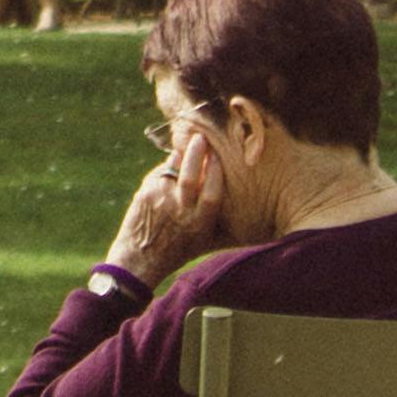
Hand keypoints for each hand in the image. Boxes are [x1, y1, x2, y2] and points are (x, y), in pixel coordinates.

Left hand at [105, 115, 235, 282]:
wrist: (141, 258)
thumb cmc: (180, 250)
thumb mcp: (207, 242)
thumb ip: (226, 225)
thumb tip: (255, 211)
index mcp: (199, 222)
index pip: (212, 192)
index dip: (216, 172)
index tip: (218, 156)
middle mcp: (180, 210)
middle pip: (190, 176)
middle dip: (197, 153)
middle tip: (201, 137)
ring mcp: (161, 200)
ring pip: (172, 168)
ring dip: (180, 157)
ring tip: (186, 150)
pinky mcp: (145, 193)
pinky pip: (159, 173)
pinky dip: (166, 169)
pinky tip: (170, 171)